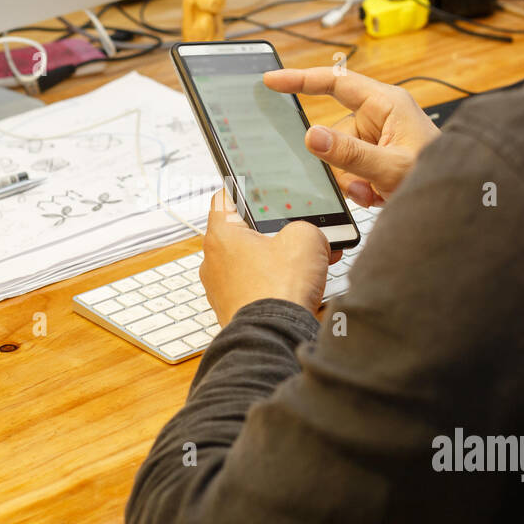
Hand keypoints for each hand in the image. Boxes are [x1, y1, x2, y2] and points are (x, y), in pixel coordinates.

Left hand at [200, 190, 339, 324]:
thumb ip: (307, 225)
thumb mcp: (306, 237)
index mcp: (221, 234)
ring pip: (253, 261)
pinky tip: (302, 282)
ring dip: (279, 257)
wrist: (274, 337)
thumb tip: (309, 236)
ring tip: (310, 259)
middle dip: (274, 230)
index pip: (224, 196)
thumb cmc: (279, 290)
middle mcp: (213, 260)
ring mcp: (221, 287)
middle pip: (243, 232)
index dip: (244, 187)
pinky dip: (276, 281)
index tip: (257, 186)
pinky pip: (256, 285)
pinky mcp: (234, 307)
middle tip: (298, 228)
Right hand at [265, 67, 441, 206]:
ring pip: (340, 157)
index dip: (300, 79)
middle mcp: (380, 116)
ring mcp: (379, 137)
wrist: (463, 200)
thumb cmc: (440, 175)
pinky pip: (351, 170)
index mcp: (386, 103)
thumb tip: (312, 137)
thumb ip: (349, 154)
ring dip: (354, 181)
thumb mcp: (390, 167)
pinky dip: (360, 187)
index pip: (334, 82)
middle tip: (362, 182)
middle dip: (343, 163)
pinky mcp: (378, 156)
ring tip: (378, 192)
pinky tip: (380, 194)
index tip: (271, 80)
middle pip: (333, 133)